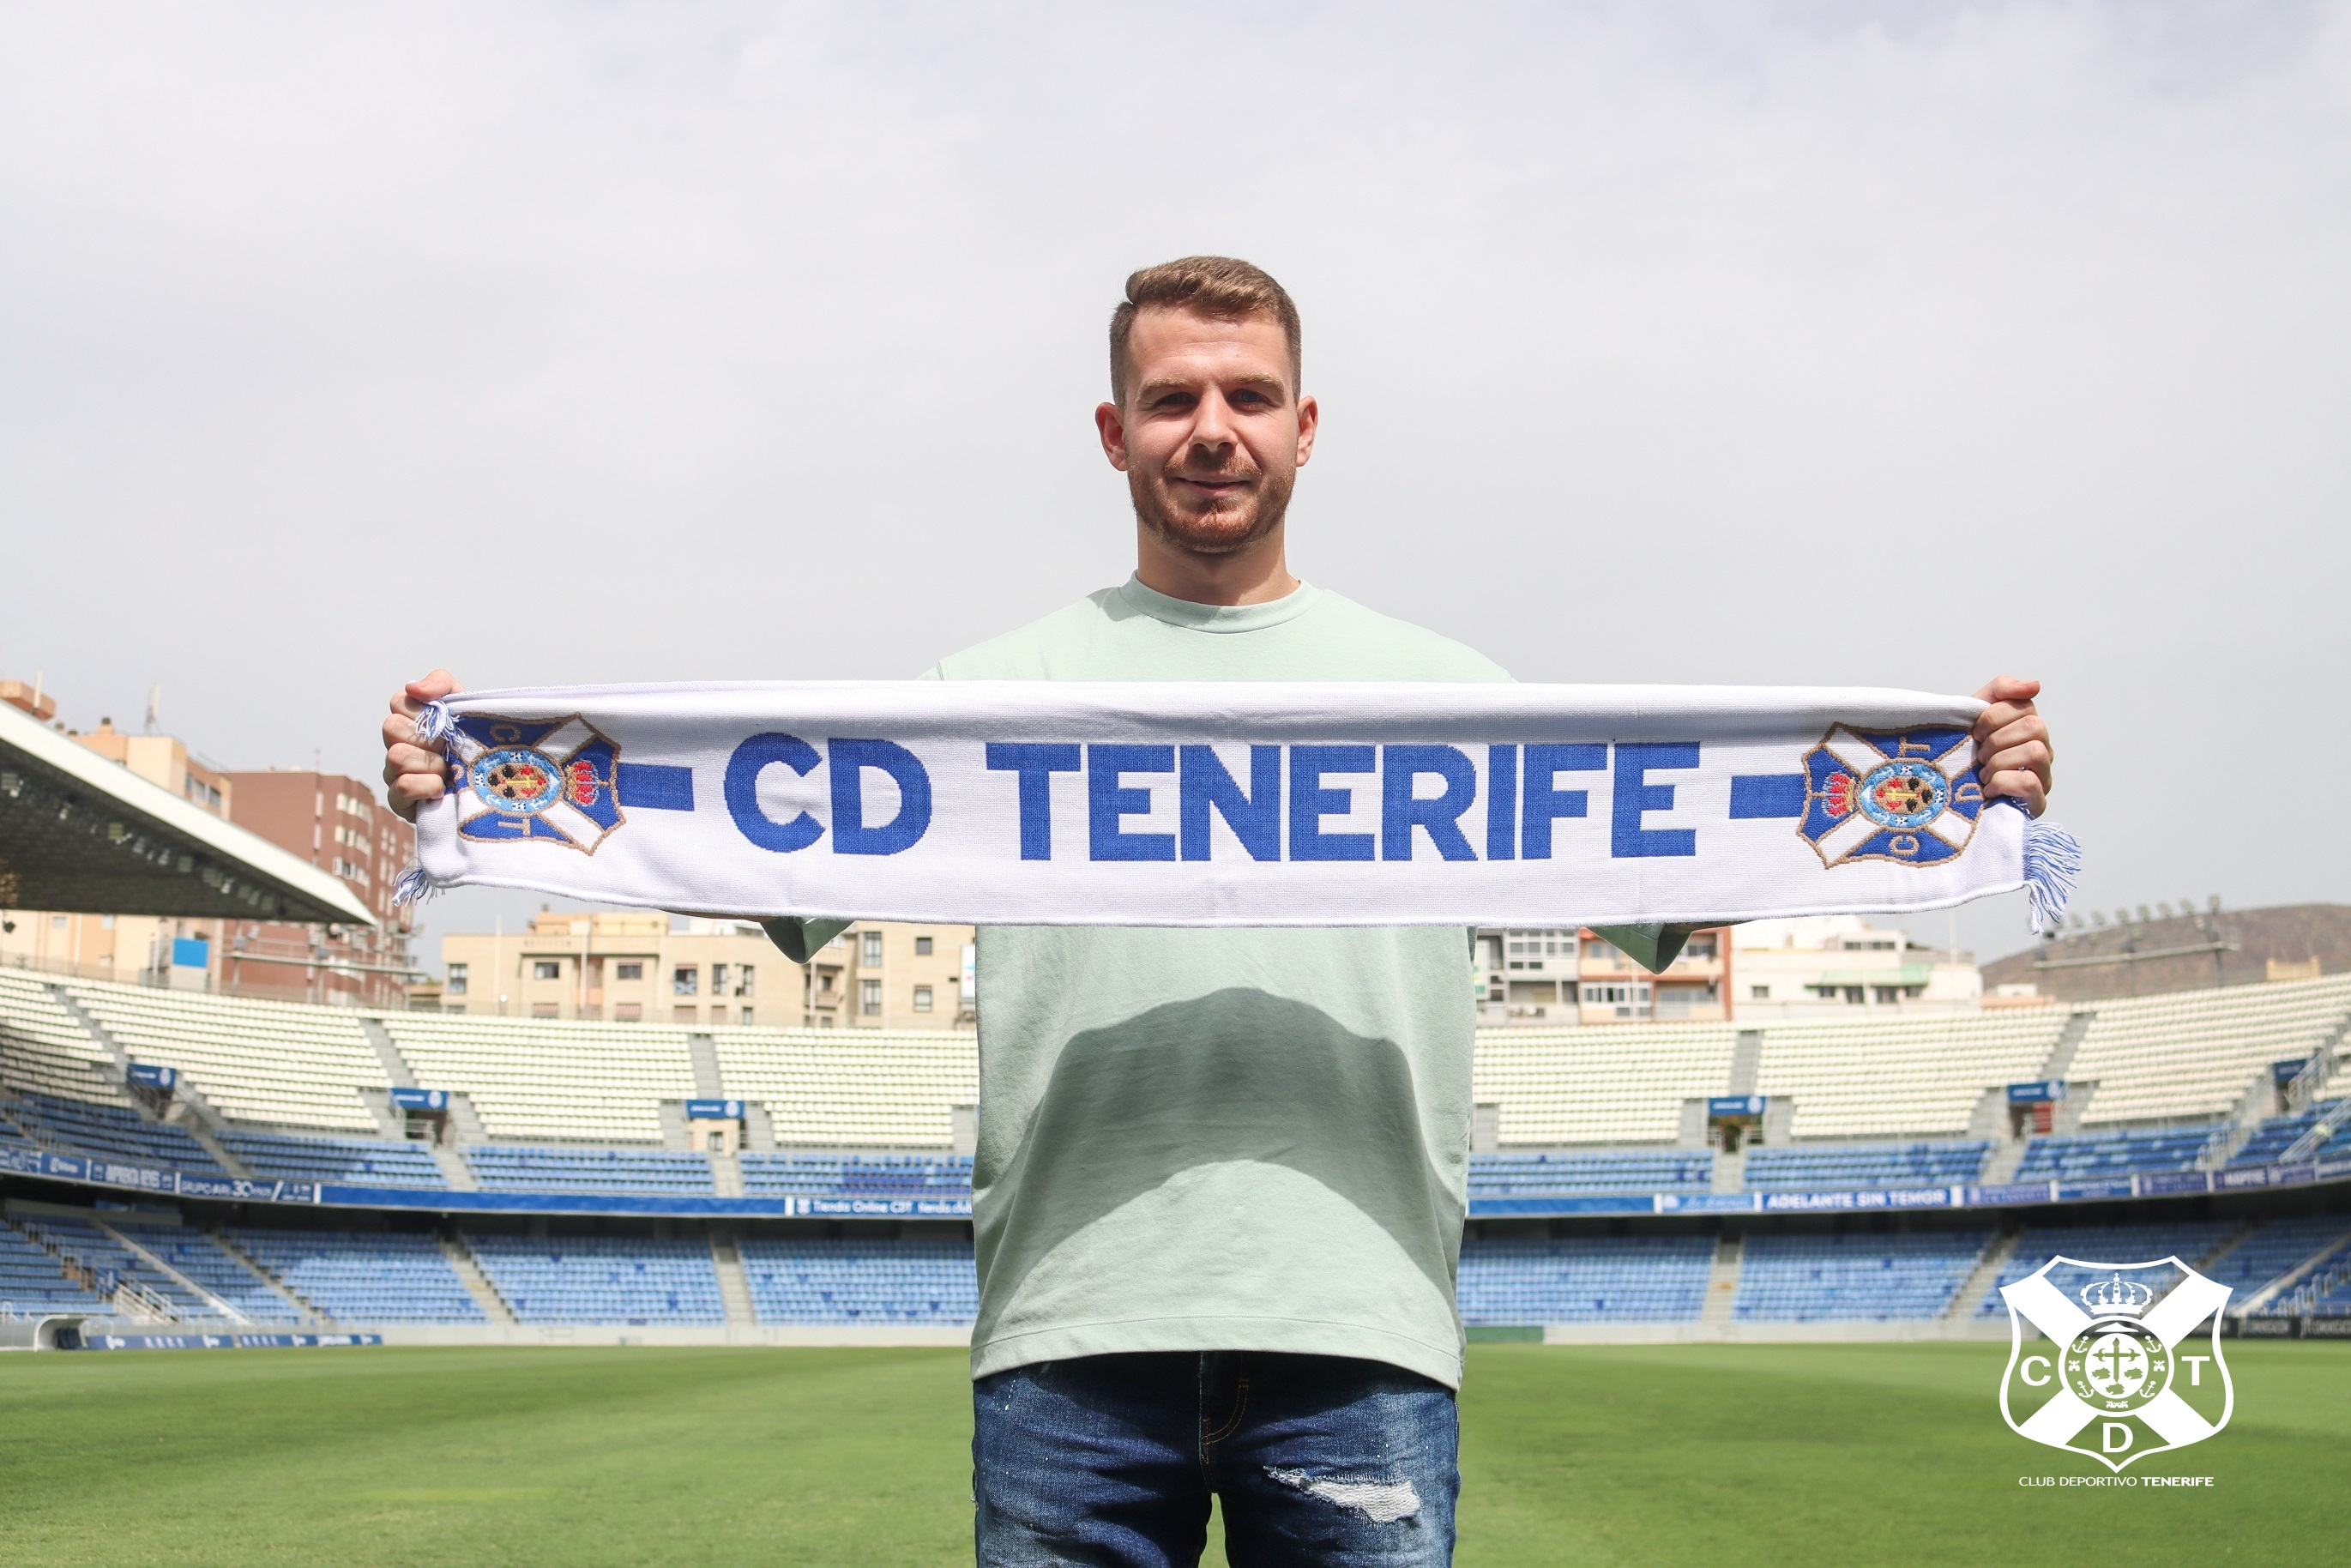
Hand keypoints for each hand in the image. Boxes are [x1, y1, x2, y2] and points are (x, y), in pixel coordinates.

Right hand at [382, 669, 462, 822]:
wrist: (492, 790)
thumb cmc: (476, 748)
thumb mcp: (467, 709)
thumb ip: (442, 684)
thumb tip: (413, 687)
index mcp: (412, 722)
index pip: (399, 702)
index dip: (423, 711)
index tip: (444, 724)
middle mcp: (398, 744)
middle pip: (392, 727)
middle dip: (427, 738)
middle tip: (447, 749)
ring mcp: (394, 773)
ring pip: (396, 756)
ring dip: (430, 764)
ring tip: (448, 771)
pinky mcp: (399, 800)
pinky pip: (402, 786)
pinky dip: (427, 786)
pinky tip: (442, 789)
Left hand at [1972, 675, 2051, 816]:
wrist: (1952, 792)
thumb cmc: (1968, 752)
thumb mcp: (1976, 713)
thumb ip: (2003, 690)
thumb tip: (2035, 685)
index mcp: (2029, 727)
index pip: (2024, 707)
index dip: (1992, 717)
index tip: (1975, 732)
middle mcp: (2043, 749)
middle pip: (2033, 727)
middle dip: (1996, 739)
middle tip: (1980, 754)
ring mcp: (2043, 776)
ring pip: (2035, 752)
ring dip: (1999, 761)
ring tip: (1984, 773)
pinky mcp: (2037, 801)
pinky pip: (2030, 783)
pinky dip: (2002, 782)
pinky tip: (1989, 789)